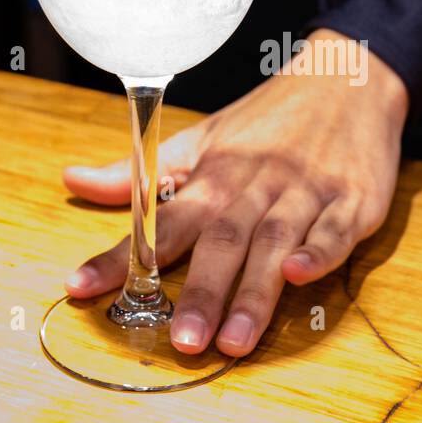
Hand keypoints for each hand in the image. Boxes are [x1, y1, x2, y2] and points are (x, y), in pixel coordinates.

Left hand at [63, 29, 408, 356]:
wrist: (343, 80)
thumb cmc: (264, 121)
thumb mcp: (199, 139)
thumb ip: (137, 173)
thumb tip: (72, 179)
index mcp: (213, 175)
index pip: (158, 222)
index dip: (119, 256)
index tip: (80, 286)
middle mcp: (253, 185)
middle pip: (221, 241)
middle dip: (200, 292)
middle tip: (181, 341)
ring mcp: (303, 193)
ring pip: (273, 243)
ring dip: (254, 294)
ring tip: (233, 342)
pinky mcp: (350, 201)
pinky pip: (333, 230)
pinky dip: (317, 253)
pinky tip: (299, 276)